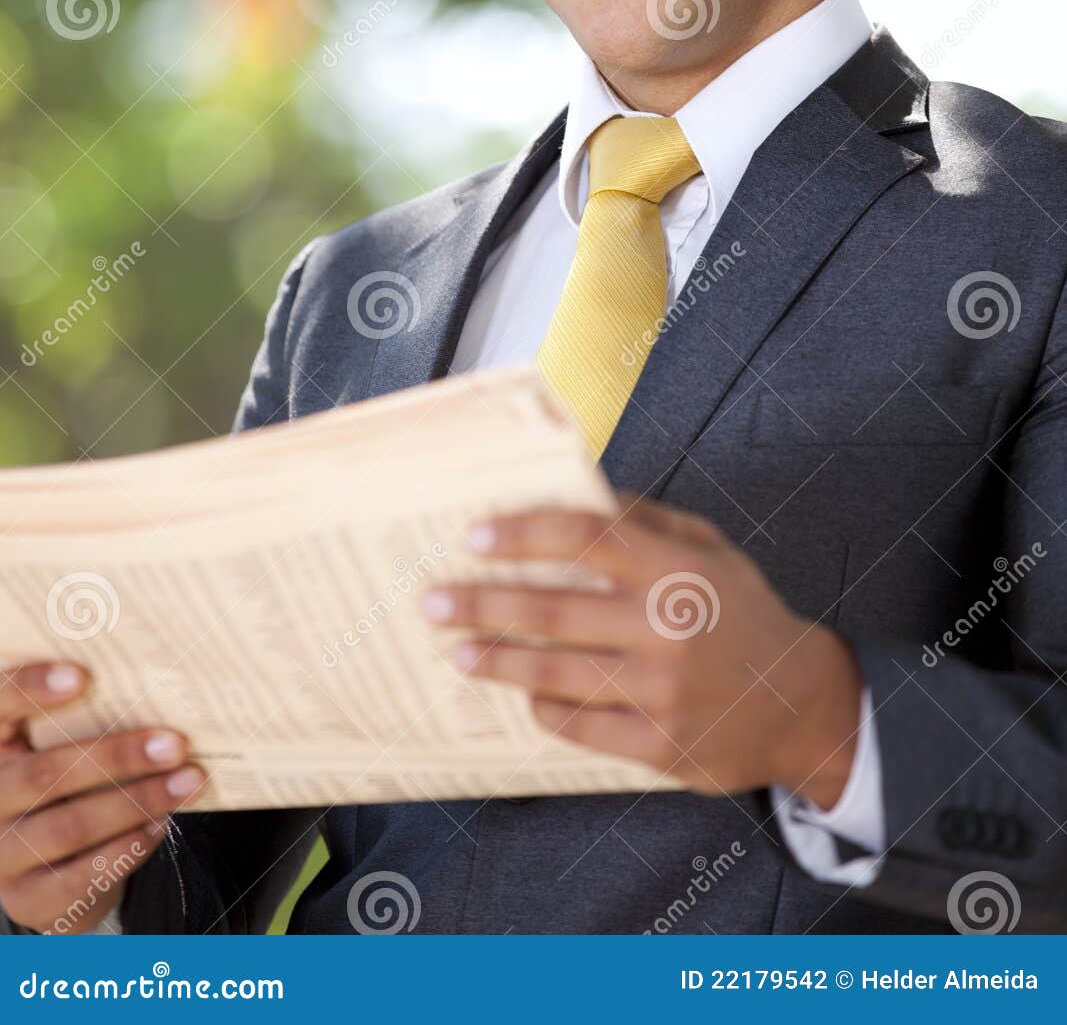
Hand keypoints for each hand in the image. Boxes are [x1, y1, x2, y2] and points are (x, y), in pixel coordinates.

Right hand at [0, 662, 204, 933]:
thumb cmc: (70, 786)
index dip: (30, 688)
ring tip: (188, 781)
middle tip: (175, 743)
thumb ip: (83, 719)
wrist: (54, 873)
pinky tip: (161, 825)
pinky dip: (128, 848)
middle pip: (44, 774)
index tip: (83, 675)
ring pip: (69, 826)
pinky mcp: (26, 899)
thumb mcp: (61, 748)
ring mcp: (2, 854)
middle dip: (117, 756)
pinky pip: (80, 877)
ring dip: (138, 801)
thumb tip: (154, 680)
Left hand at [422, 493, 861, 805]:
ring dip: (497, 659)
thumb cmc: (741, 611)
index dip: (525, 533)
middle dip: (483, 603)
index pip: (587, 538)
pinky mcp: (660, 746)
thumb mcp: (709, 548)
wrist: (802, 702)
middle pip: (554, 611)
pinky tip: (521, 692)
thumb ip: (644, 519)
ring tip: (456, 649)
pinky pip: (580, 726)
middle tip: (433, 600)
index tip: (474, 536)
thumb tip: (573, 490)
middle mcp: (667, 629)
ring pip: (556, 673)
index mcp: (678, 569)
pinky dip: (543, 707)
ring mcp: (662, 692)